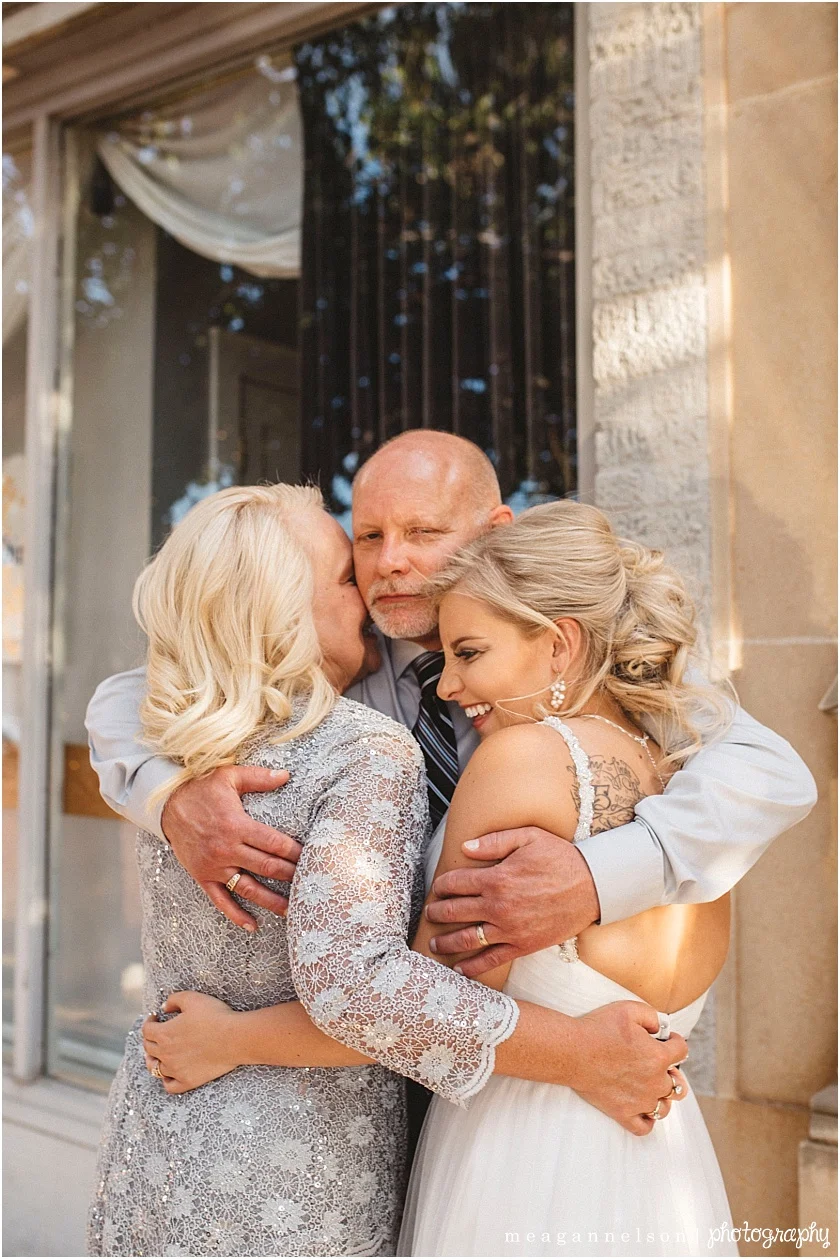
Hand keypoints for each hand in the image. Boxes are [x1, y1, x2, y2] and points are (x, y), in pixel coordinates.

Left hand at [142, 993, 238, 1093]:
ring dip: (153, 1060)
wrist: (234, 1038)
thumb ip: (174, 1000)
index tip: (155, 1018)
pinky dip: (166, 1080)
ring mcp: (176, 1070)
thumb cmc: (215, 1016)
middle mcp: (166, 1053)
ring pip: (155, 1068)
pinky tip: (169, 1075)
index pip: (147, 1030)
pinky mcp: (188, 1081)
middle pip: (149, 1049)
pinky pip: (169, 1086)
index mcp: (165, 1034)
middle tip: (156, 1034)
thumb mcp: (192, 999)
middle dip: (150, 1039)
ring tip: (157, 1056)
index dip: (149, 1022)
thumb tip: (163, 1007)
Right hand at [161, 765, 301, 930]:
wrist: (165, 807)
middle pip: (267, 867)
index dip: (296, 852)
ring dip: (272, 901)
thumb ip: (258, 777)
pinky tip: (253, 926)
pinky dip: (236, 915)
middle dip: (292, 876)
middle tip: (312, 883)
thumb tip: (286, 775)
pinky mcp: (203, 877)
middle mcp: (227, 849)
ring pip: (249, 889)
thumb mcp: (228, 776)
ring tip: (293, 911)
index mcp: (237, 825)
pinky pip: (221, 900)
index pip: (274, 843)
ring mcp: (215, 866)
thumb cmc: (200, 790)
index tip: (313, 856)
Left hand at [427, 827, 599, 976]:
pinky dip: (473, 967)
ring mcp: (510, 929)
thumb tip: (465, 847)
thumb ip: (494, 842)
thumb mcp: (528, 838)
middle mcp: (498, 907)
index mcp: (496, 879)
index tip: (438, 887)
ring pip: (467, 939)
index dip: (443, 885)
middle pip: (456, 911)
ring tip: (435, 943)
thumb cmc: (561, 858)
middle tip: (430, 912)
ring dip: (447, 942)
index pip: (456, 883)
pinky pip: (492, 960)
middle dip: (438, 912)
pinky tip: (461, 969)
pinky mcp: (523, 945)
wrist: (593, 886)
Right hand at [566, 1001, 688, 1135]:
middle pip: (677, 1083)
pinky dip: (647, 1120)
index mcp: (658, 1056)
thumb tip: (663, 1028)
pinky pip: (645, 1127)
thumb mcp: (628, 1009)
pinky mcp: (623, 1113)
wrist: (572, 1052)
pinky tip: (642, 1109)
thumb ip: (653, 1016)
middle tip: (655, 1063)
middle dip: (670, 1071)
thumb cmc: (598, 1028)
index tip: (666, 1039)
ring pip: (664, 1107)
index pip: (682, 1051)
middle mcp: (654, 1082)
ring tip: (650, 1087)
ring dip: (662, 1097)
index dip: (676, 1042)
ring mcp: (640, 1101)